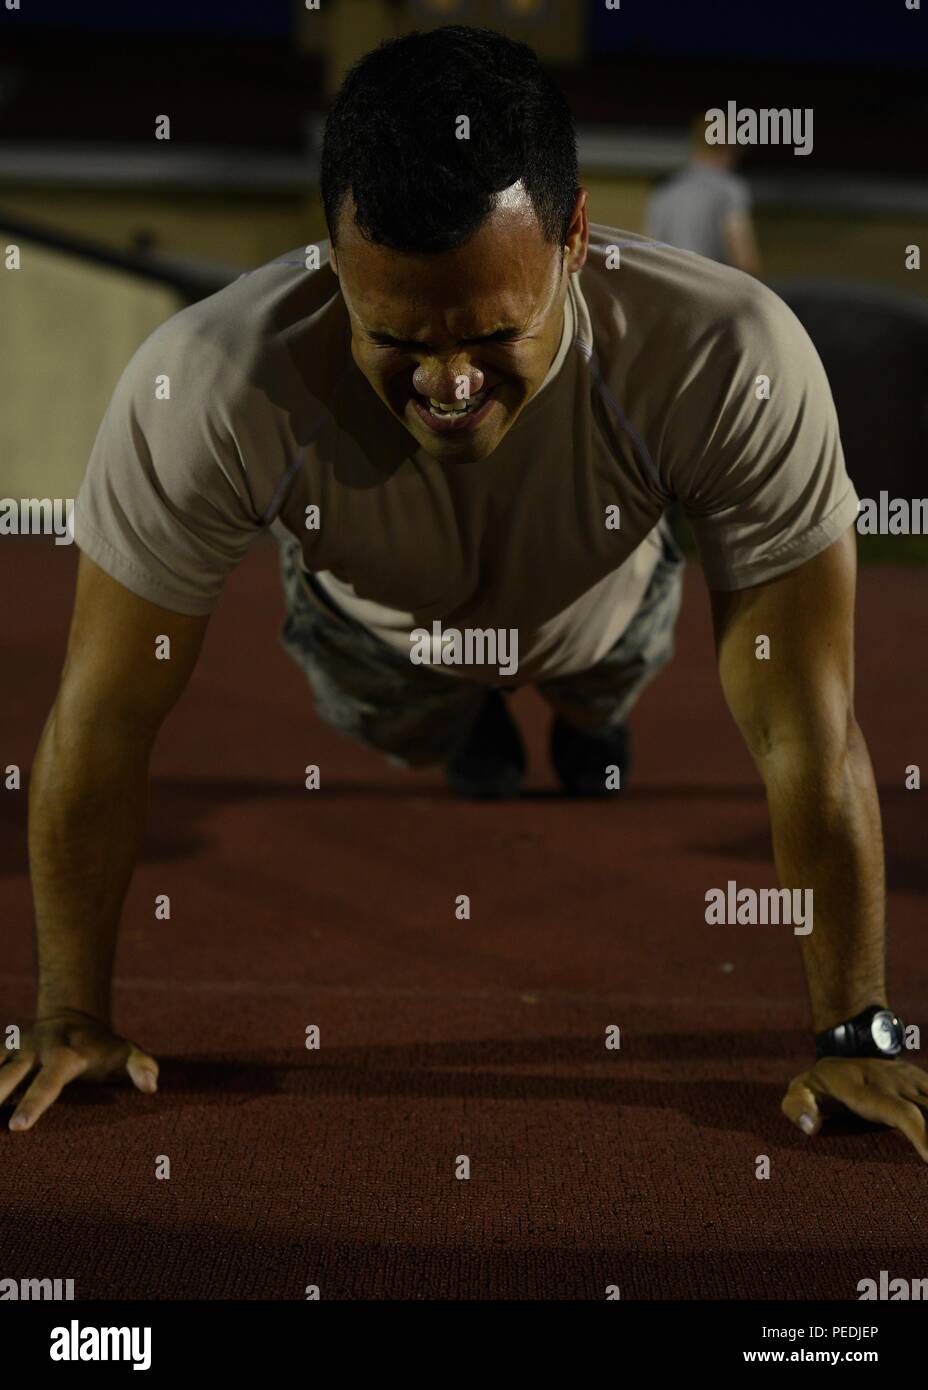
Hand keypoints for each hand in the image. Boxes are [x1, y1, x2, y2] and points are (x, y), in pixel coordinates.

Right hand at [0, 1009, 157, 1132]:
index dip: (33, 1103)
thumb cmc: (104, 1047)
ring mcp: (16, 1049)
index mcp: (65, 1055)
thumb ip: (141, 1067)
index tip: (18, 1127)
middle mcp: (36, 1050)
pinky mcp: (3, 1051)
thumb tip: (152, 1086)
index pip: (48, 1081)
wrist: (74, 1014)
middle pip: (8, 1074)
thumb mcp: (126, 1052)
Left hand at [782, 1057, 927, 1161]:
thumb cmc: (820, 1086)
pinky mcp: (923, 1081)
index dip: (920, 1133)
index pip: (900, 1111)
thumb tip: (811, 1126)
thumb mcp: (800, 1092)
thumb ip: (798, 1107)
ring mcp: (912, 1080)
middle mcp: (894, 1082)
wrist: (844, 1046)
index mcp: (865, 1089)